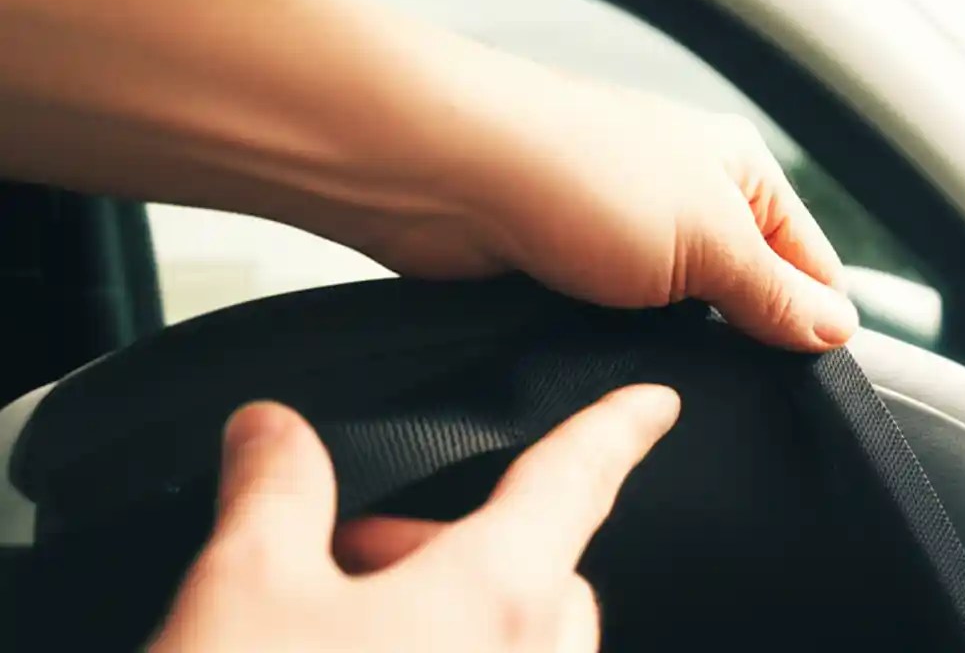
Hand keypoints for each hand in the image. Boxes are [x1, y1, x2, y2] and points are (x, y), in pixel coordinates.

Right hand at [150, 385, 679, 651]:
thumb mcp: (242, 597)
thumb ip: (275, 495)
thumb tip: (272, 432)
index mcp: (499, 601)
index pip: (575, 480)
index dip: (614, 428)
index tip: (652, 406)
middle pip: (538, 574)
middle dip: (451, 549)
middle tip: (352, 562)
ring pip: (521, 650)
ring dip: (451, 625)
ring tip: (344, 640)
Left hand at [352, 66, 858, 351]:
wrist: (445, 172)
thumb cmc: (581, 173)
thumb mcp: (710, 241)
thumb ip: (776, 294)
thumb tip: (838, 328)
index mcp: (738, 173)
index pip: (810, 263)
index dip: (815, 323)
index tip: (810, 380)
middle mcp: (684, 200)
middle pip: (744, 296)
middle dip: (741, 343)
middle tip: (734, 388)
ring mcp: (623, 239)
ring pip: (676, 320)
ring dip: (673, 350)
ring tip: (665, 376)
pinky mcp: (567, 275)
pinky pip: (616, 331)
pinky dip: (619, 354)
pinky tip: (615, 373)